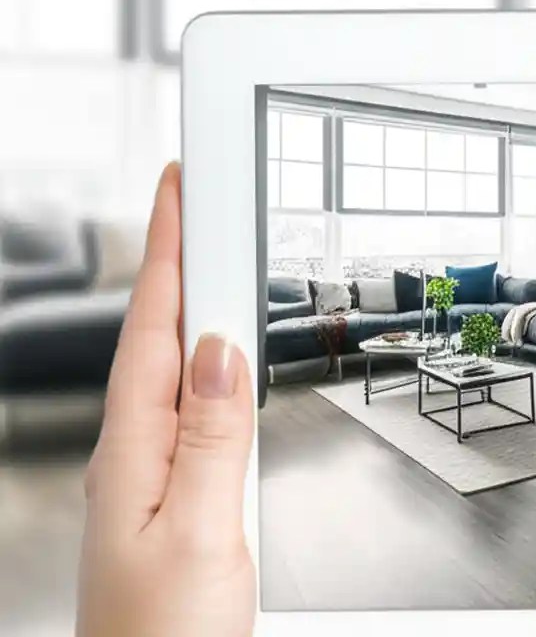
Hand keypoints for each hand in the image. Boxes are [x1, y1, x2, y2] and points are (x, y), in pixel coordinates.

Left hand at [77, 163, 255, 636]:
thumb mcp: (201, 534)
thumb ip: (210, 439)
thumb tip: (217, 350)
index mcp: (133, 452)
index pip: (154, 327)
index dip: (169, 250)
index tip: (183, 187)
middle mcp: (132, 454)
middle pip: (156, 334)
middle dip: (174, 257)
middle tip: (195, 196)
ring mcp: (148, 474)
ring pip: (169, 366)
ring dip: (186, 302)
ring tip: (207, 253)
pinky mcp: (172, 494)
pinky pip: (185, 406)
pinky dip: (200, 360)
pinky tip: (213, 355)